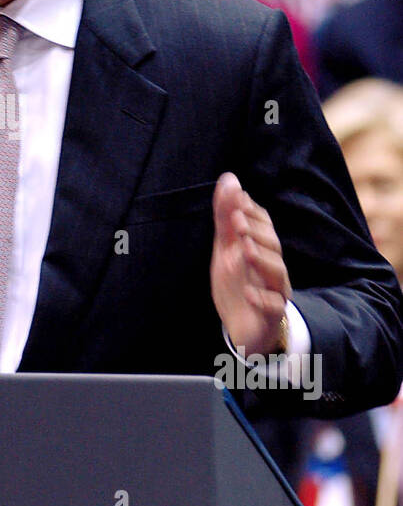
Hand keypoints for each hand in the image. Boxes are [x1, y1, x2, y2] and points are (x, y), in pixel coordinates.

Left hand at [210, 172, 291, 356]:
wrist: (242, 326)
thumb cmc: (237, 282)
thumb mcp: (226, 248)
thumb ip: (226, 216)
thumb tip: (229, 179)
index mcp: (261, 249)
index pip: (264, 225)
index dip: (253, 212)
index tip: (238, 200)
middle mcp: (271, 267)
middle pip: (273, 246)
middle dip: (257, 232)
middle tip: (238, 221)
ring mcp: (274, 291)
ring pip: (278, 273)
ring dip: (262, 259)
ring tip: (244, 249)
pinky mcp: (272, 315)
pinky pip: (274, 306)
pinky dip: (262, 299)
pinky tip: (248, 293)